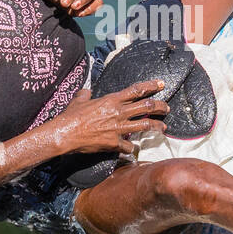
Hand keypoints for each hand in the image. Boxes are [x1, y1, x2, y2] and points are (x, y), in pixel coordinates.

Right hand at [50, 80, 168, 156]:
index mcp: (112, 100)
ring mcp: (118, 128)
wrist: (65, 133)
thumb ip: (86, 94)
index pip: (137, 89)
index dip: (151, 86)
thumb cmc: (71, 116)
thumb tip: (87, 91)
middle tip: (166, 108)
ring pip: (145, 125)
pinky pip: (129, 147)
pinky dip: (131, 148)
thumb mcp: (79, 99)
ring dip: (157, 126)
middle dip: (161, 106)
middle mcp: (119, 112)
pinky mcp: (115, 143)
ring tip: (163, 128)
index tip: (161, 84)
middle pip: (147, 106)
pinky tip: (131, 149)